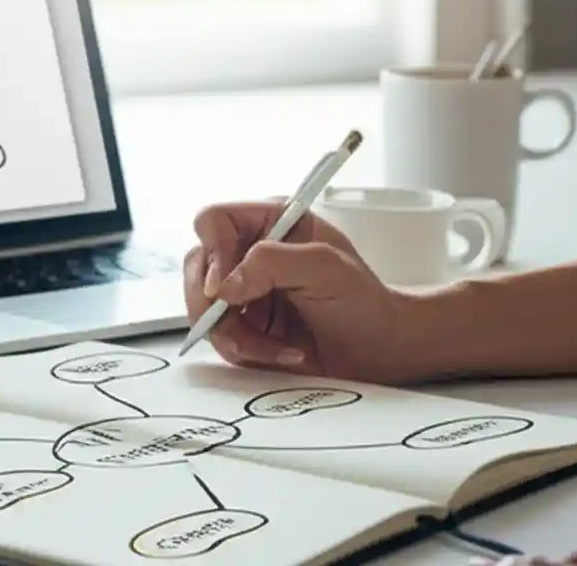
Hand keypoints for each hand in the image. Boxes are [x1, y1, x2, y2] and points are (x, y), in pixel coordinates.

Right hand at [183, 200, 420, 382]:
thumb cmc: (365, 302)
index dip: (213, 252)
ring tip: (279, 348)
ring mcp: (244, 291)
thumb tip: (223, 285)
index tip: (225, 288)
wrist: (380, 351)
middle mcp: (250, 252)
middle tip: (241, 329)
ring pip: (204, 310)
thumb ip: (272, 263)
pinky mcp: (244, 325)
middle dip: (214, 307)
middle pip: (197, 268)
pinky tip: (282, 353)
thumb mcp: (326, 269)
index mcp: (271, 222)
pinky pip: (220, 339)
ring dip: (237, 337)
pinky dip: (248, 352)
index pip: (214, 221)